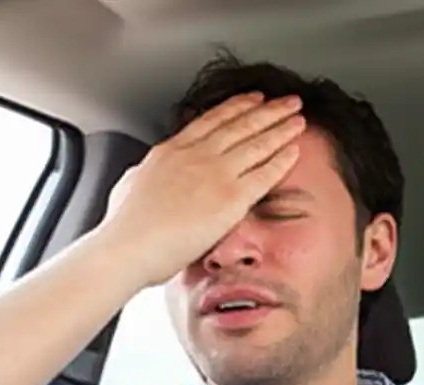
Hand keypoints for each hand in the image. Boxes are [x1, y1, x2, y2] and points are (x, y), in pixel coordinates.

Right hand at [96, 92, 305, 287]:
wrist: (128, 246)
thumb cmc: (125, 226)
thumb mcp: (132, 183)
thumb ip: (149, 172)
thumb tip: (149, 170)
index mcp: (171, 151)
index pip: (212, 120)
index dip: (237, 107)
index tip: (254, 99)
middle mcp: (196, 156)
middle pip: (240, 125)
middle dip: (268, 111)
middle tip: (287, 102)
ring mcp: (215, 174)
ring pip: (256, 143)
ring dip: (281, 128)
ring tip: (298, 118)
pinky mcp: (231, 198)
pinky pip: (264, 173)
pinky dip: (282, 159)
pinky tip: (295, 149)